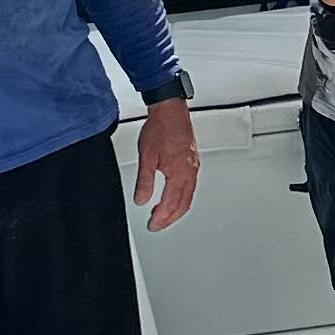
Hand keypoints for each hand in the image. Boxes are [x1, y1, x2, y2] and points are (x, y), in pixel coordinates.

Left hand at [135, 96, 198, 230]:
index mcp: (179, 174)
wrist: (170, 109)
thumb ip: (145, 182)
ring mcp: (193, 167)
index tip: (152, 226)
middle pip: (183, 205)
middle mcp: (190, 172)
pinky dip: (181, 197)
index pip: (171, 205)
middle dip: (170, 218)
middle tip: (157, 224)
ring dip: (176, 209)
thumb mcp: (146, 157)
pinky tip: (173, 195)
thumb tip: (141, 200)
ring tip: (162, 213)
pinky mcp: (193, 161)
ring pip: (188, 196)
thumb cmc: (160, 128)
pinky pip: (190, 186)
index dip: (161, 219)